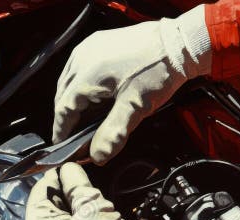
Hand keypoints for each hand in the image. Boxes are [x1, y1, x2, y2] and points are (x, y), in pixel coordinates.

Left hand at [24, 163, 139, 219]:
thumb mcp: (89, 205)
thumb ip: (76, 183)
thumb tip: (70, 169)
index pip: (43, 186)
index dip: (61, 174)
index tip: (77, 168)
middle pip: (54, 199)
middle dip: (75, 193)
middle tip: (92, 195)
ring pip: (68, 212)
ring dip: (84, 208)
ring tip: (98, 213)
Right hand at [53, 5, 210, 164]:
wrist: (177, 42)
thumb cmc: (158, 70)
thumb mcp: (136, 106)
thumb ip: (113, 133)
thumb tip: (98, 157)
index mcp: (86, 75)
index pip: (63, 110)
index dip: (61, 132)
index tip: (63, 147)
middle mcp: (81, 59)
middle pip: (63, 97)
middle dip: (67, 118)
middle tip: (77, 137)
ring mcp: (87, 49)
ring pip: (69, 82)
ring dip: (74, 101)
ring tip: (86, 118)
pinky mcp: (97, 43)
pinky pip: (79, 69)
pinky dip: (82, 85)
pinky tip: (95, 95)